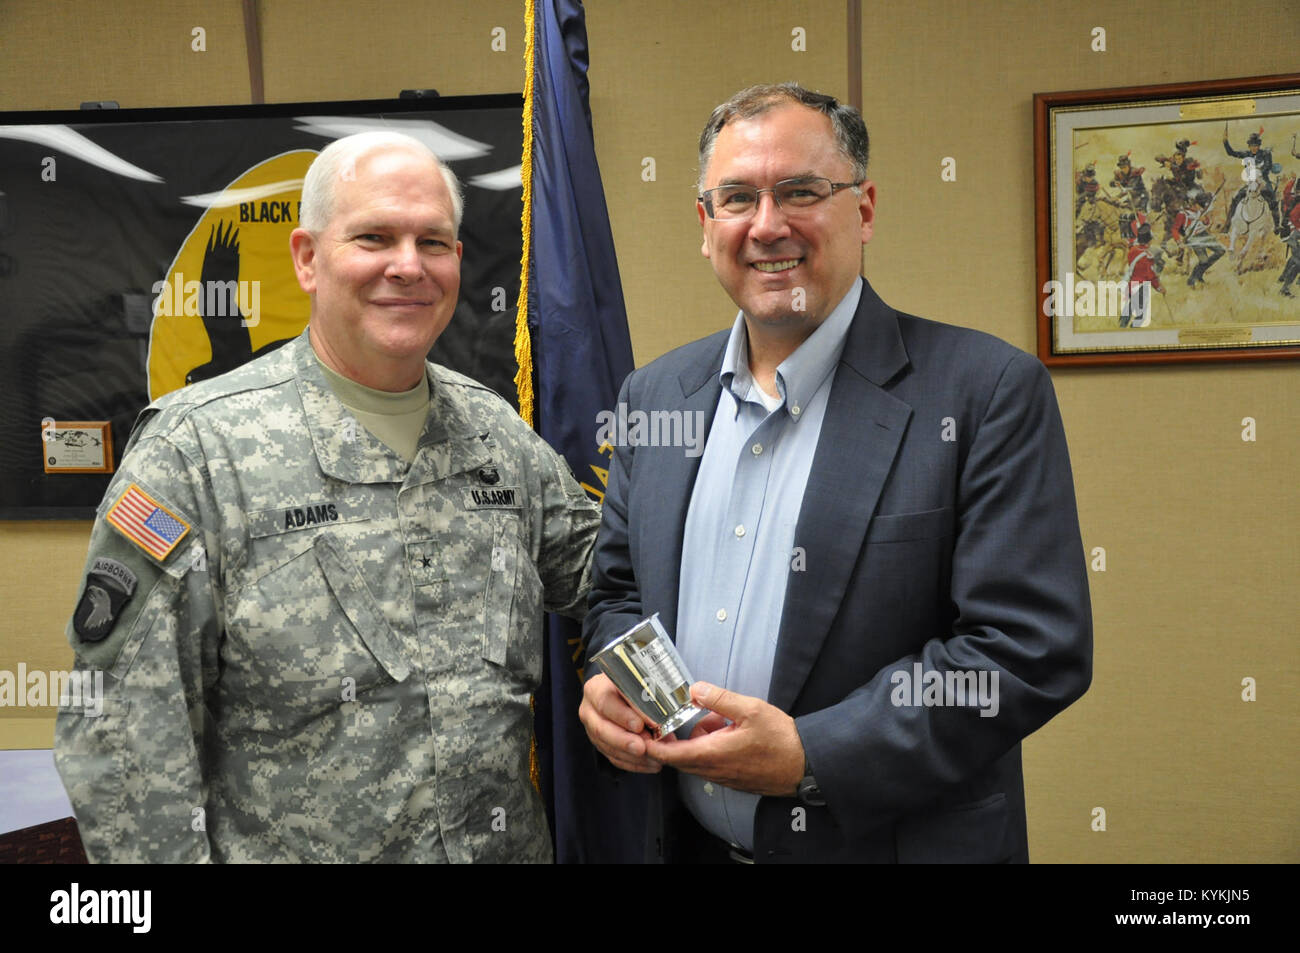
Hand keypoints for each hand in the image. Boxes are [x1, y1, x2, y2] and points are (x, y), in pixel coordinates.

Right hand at [578, 673, 661, 773]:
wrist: (621, 692)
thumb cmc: (631, 685)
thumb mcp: (636, 684)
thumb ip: (642, 699)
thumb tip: (656, 720)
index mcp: (595, 689)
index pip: (605, 702)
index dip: (622, 716)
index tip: (640, 725)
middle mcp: (589, 710)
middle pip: (602, 729)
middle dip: (624, 741)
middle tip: (643, 747)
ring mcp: (592, 730)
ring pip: (607, 747)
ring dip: (631, 756)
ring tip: (653, 758)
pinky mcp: (600, 744)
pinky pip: (614, 758)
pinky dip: (633, 763)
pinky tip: (649, 764)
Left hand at [644, 682, 804, 796]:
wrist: (804, 765)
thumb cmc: (781, 740)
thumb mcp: (750, 709)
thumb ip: (719, 698)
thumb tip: (694, 690)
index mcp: (713, 754)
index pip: (671, 755)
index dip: (651, 746)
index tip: (639, 735)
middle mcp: (714, 770)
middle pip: (679, 757)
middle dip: (670, 739)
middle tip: (667, 717)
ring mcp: (722, 776)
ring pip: (695, 758)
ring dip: (695, 739)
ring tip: (713, 717)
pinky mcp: (731, 777)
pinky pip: (709, 762)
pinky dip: (708, 746)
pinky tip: (724, 729)